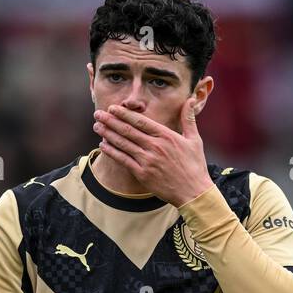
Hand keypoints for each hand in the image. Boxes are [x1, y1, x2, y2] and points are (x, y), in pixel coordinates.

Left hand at [93, 98, 212, 207]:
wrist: (193, 193)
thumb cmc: (195, 166)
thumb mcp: (194, 140)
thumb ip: (188, 119)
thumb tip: (190, 99)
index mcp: (166, 136)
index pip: (140, 121)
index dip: (124, 114)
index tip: (113, 107)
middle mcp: (155, 146)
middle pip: (128, 130)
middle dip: (111, 121)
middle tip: (98, 113)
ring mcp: (147, 161)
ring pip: (123, 144)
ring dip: (108, 134)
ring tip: (97, 126)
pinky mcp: (143, 175)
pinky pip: (124, 161)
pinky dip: (112, 152)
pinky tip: (103, 145)